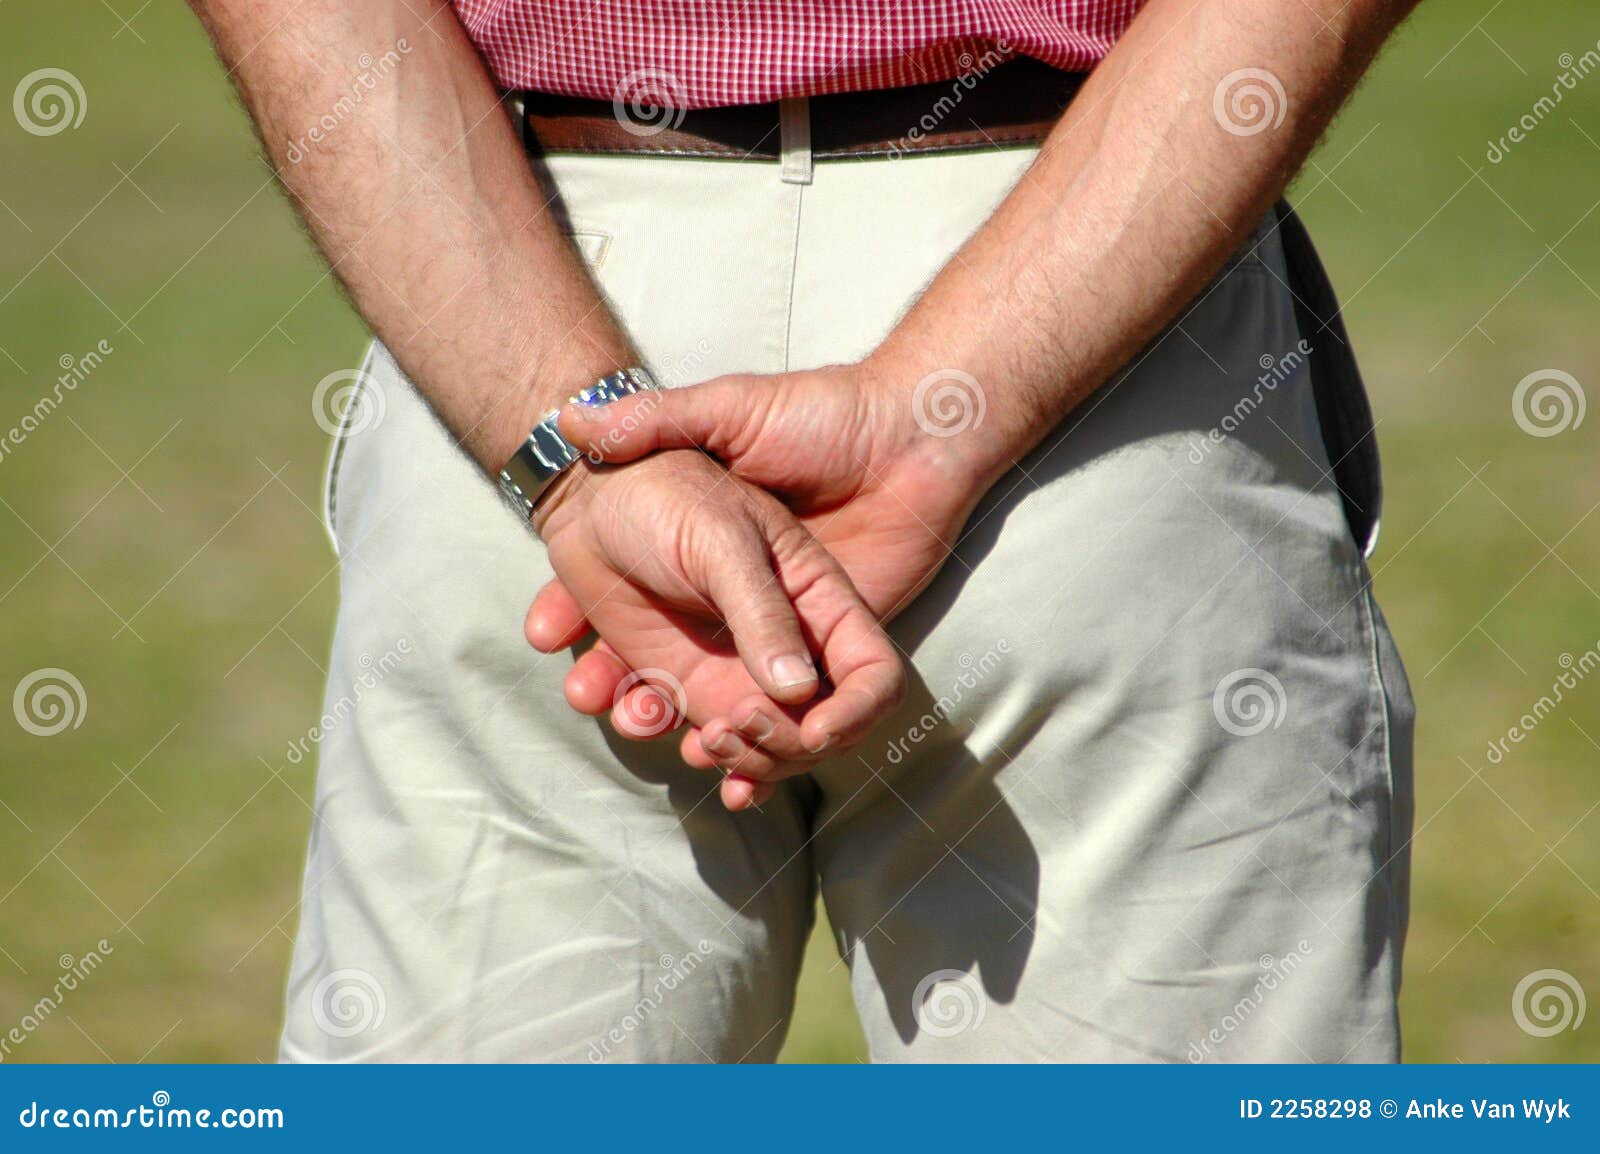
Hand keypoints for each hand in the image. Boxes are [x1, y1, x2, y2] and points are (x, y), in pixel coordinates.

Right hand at [529, 356, 996, 776]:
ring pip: (716, 707)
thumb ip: (655, 418)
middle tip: (593, 691)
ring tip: (644, 720)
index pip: (620, 594)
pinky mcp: (833, 658)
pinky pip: (792, 726)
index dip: (577, 614)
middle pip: (658, 663)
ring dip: (679, 730)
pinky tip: (729, 777)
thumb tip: (573, 425)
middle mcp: (733, 597)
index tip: (547, 632)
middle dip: (619, 687)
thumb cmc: (820, 414)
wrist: (913, 427)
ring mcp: (781, 633)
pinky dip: (760, 762)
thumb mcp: (727, 410)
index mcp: (702, 548)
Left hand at [529, 446, 904, 808]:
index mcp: (819, 600)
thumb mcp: (721, 541)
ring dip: (731, 758)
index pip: (874, 674)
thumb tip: (798, 690)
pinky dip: (675, 744)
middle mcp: (790, 645)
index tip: (813, 733)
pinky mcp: (684, 681)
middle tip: (725, 727)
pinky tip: (636, 715)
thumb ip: (760, 612)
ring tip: (681, 728)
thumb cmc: (666, 496)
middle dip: (778, 746)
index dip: (856, 714)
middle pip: (818, 730)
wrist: (591, 497)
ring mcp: (737, 669)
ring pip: (763, 748)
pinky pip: (699, 738)